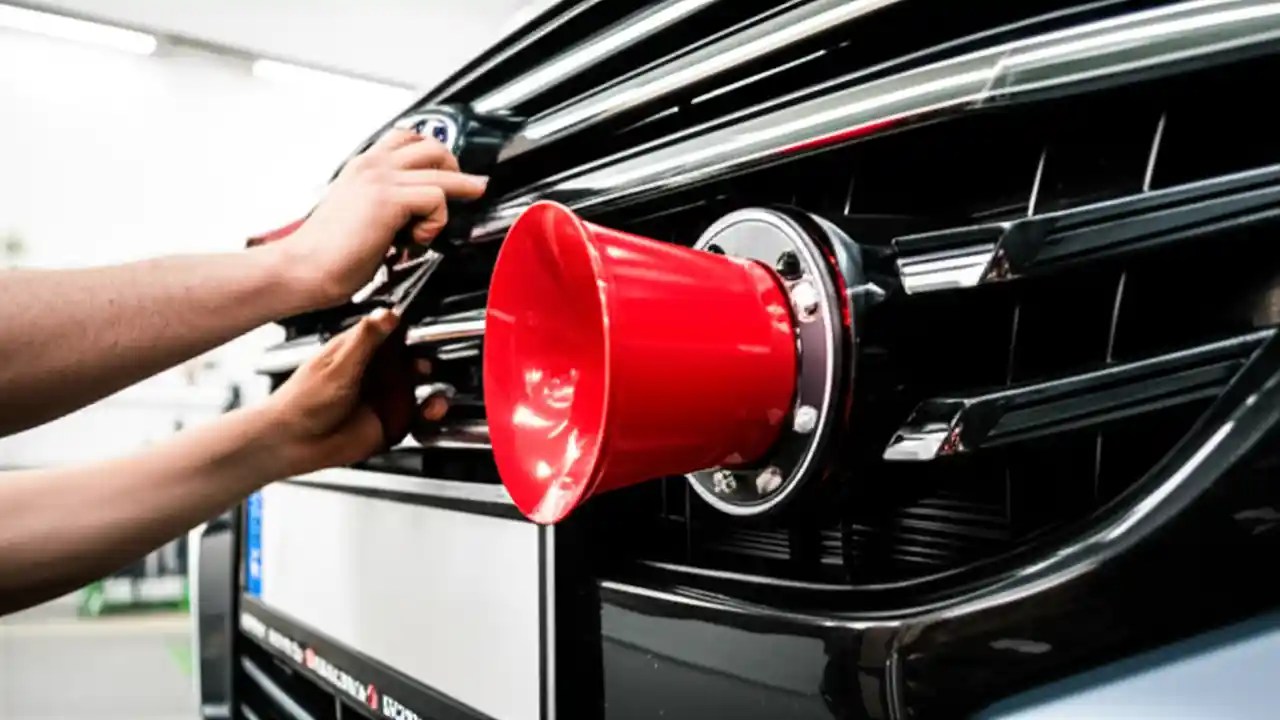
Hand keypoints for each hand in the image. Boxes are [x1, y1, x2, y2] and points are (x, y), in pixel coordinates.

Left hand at [259, 307, 448, 475]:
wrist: (293, 443)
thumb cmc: (302, 402)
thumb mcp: (338, 365)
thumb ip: (365, 340)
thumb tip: (387, 313)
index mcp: (358, 351)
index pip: (390, 333)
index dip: (409, 331)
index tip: (423, 330)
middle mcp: (373, 373)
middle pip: (410, 360)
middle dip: (424, 360)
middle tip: (425, 363)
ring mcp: (382, 398)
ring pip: (418, 387)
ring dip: (432, 385)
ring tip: (431, 388)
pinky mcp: (389, 423)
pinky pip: (418, 416)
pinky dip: (430, 412)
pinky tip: (431, 408)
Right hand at [273, 129, 487, 308]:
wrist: (304, 267)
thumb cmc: (328, 252)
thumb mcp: (360, 214)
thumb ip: (386, 205)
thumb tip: (414, 215)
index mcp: (362, 166)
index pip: (406, 138)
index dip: (433, 153)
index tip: (447, 172)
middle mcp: (372, 165)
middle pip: (432, 145)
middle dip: (454, 167)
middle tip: (464, 190)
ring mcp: (380, 179)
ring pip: (441, 169)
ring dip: (451, 197)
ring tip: (435, 223)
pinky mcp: (388, 199)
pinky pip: (437, 198)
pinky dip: (437, 221)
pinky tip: (417, 239)